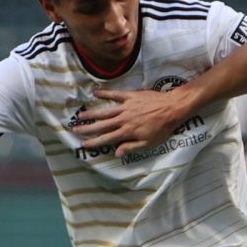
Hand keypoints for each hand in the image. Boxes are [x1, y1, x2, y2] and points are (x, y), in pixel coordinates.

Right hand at [73, 87, 187, 157]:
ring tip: (80, 115)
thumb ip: (131, 147)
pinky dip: (105, 93)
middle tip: (74, 129)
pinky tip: (95, 93)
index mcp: (127, 132)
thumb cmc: (162, 128)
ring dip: (92, 113)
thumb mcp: (148, 143)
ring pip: (105, 111)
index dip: (94, 142)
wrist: (172, 108)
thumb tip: (116, 153)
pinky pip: (115, 94)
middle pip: (102, 125)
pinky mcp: (130, 96)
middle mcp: (123, 119)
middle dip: (87, 128)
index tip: (83, 144)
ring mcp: (126, 107)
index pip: (107, 138)